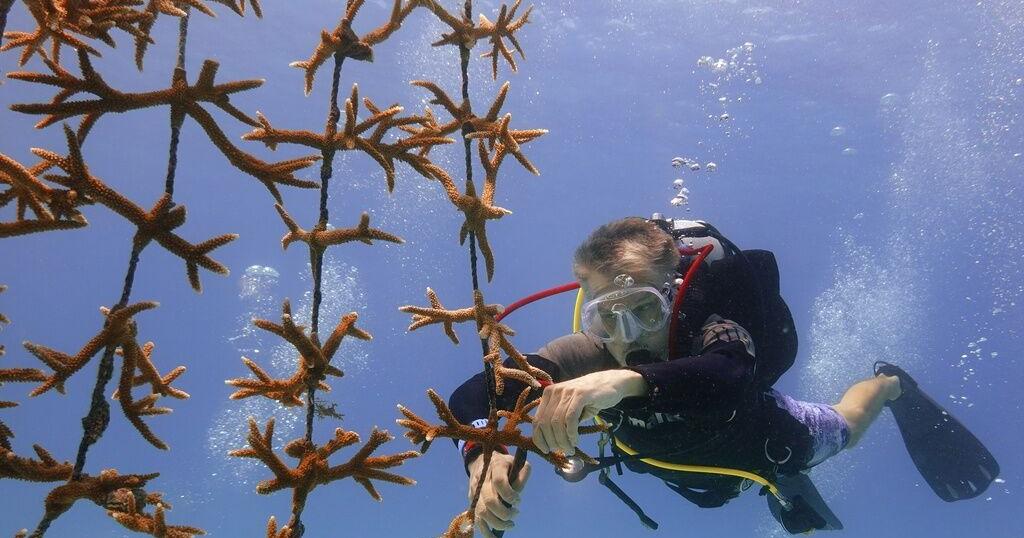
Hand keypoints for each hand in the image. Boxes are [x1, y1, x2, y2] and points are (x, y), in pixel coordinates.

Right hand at [468, 452, 530, 537]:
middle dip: (505, 513)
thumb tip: (518, 494)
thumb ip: (522, 476)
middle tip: (516, 514)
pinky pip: (476, 519)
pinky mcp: (472, 501)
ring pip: (482, 512)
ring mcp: (475, 491)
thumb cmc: (504, 464)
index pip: (499, 482)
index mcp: (495, 466)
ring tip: (510, 524)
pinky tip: (495, 536)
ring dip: (497, 523)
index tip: (518, 500)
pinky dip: (485, 531)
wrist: (481, 459)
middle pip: (490, 501)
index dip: (510, 494)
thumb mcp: (517, 462)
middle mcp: (482, 479)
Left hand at [532, 369, 646, 455]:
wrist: (611, 382)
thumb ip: (560, 420)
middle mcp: (555, 391)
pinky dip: (571, 433)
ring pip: (558, 422)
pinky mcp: (581, 394)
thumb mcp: (571, 408)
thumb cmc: (590, 399)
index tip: (546, 450)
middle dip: (552, 441)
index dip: (539, 438)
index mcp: (549, 394)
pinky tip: (575, 440)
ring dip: (563, 440)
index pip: (537, 419)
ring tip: (570, 449)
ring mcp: (567, 391)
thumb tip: (553, 442)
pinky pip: (570, 418)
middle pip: (546, 422)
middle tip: (562, 451)